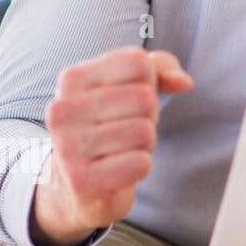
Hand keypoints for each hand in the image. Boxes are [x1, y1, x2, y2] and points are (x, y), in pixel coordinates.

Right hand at [31, 47, 192, 245]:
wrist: (77, 183)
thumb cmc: (110, 124)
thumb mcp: (132, 86)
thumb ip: (161, 68)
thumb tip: (184, 82)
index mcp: (71, 79)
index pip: (138, 63)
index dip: (149, 82)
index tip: (129, 98)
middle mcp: (61, 111)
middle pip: (145, 98)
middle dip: (148, 115)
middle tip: (127, 128)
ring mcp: (67, 147)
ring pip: (144, 131)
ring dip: (145, 143)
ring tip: (122, 148)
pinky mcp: (81, 180)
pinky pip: (140, 163)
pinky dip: (141, 167)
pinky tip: (119, 169)